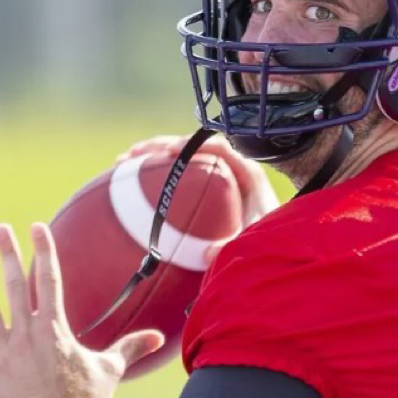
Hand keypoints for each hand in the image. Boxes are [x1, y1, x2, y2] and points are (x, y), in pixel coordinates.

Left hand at [0, 223, 163, 397]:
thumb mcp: (110, 371)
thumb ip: (130, 347)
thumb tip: (159, 336)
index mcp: (55, 329)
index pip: (50, 280)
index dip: (44, 251)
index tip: (37, 227)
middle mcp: (27, 334)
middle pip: (16, 285)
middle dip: (7, 254)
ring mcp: (4, 353)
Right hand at [118, 134, 279, 264]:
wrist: (276, 248)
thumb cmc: (265, 243)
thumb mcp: (250, 245)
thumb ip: (231, 248)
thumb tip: (206, 251)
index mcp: (247, 174)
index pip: (218, 148)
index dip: (192, 145)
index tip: (168, 151)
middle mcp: (232, 169)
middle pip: (192, 146)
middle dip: (159, 146)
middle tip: (131, 155)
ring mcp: (218, 177)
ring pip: (182, 157)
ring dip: (152, 156)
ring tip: (122, 162)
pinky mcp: (207, 188)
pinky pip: (181, 174)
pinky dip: (157, 174)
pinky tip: (132, 181)